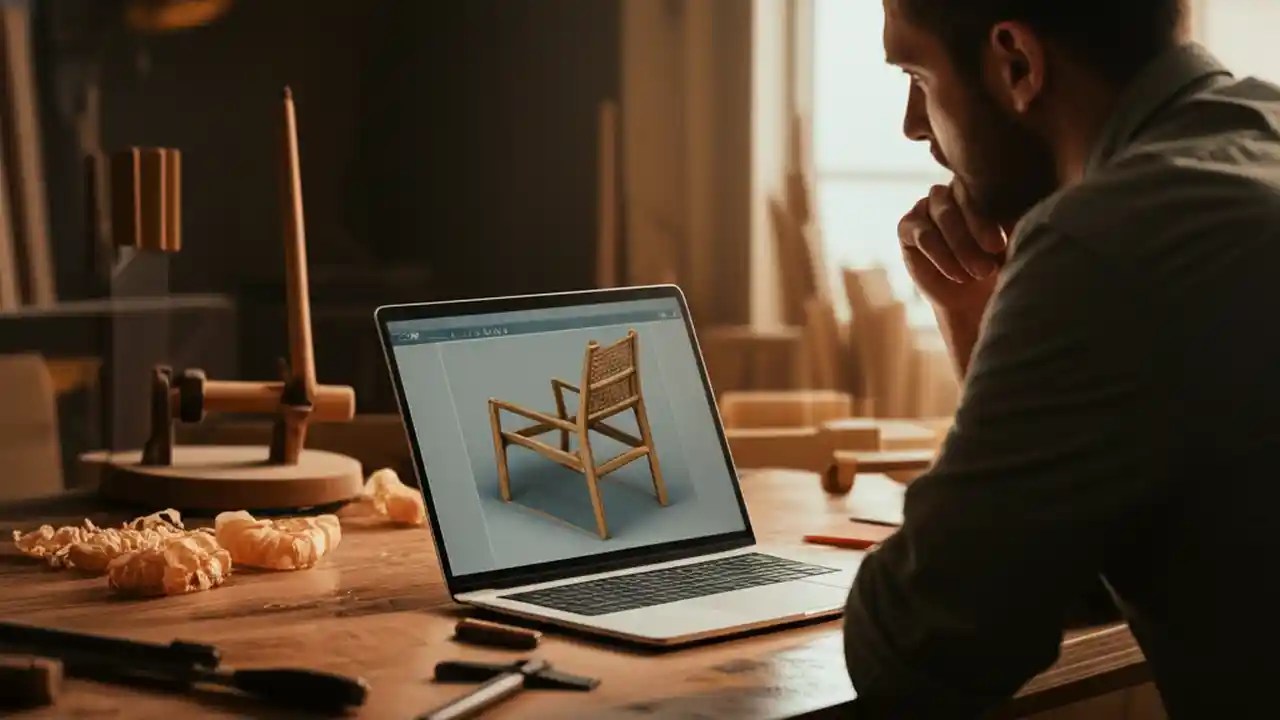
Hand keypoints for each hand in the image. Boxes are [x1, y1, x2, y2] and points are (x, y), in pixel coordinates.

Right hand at [898, 180, 1007, 315]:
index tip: (1002, 243)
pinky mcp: (908, 226)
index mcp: (982, 184)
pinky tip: (958, 274)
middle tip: (995, 252)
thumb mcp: (1015, 239)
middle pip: (962, 194)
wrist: (977, 298)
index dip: (993, 212)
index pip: (985, 184)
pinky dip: (941, 255)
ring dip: (961, 243)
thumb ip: (1013, 217)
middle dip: (978, 226)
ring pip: (943, 213)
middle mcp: (953, 190)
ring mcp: (928, 205)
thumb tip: (1020, 200)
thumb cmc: (1003, 263)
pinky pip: (923, 234)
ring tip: (980, 271)